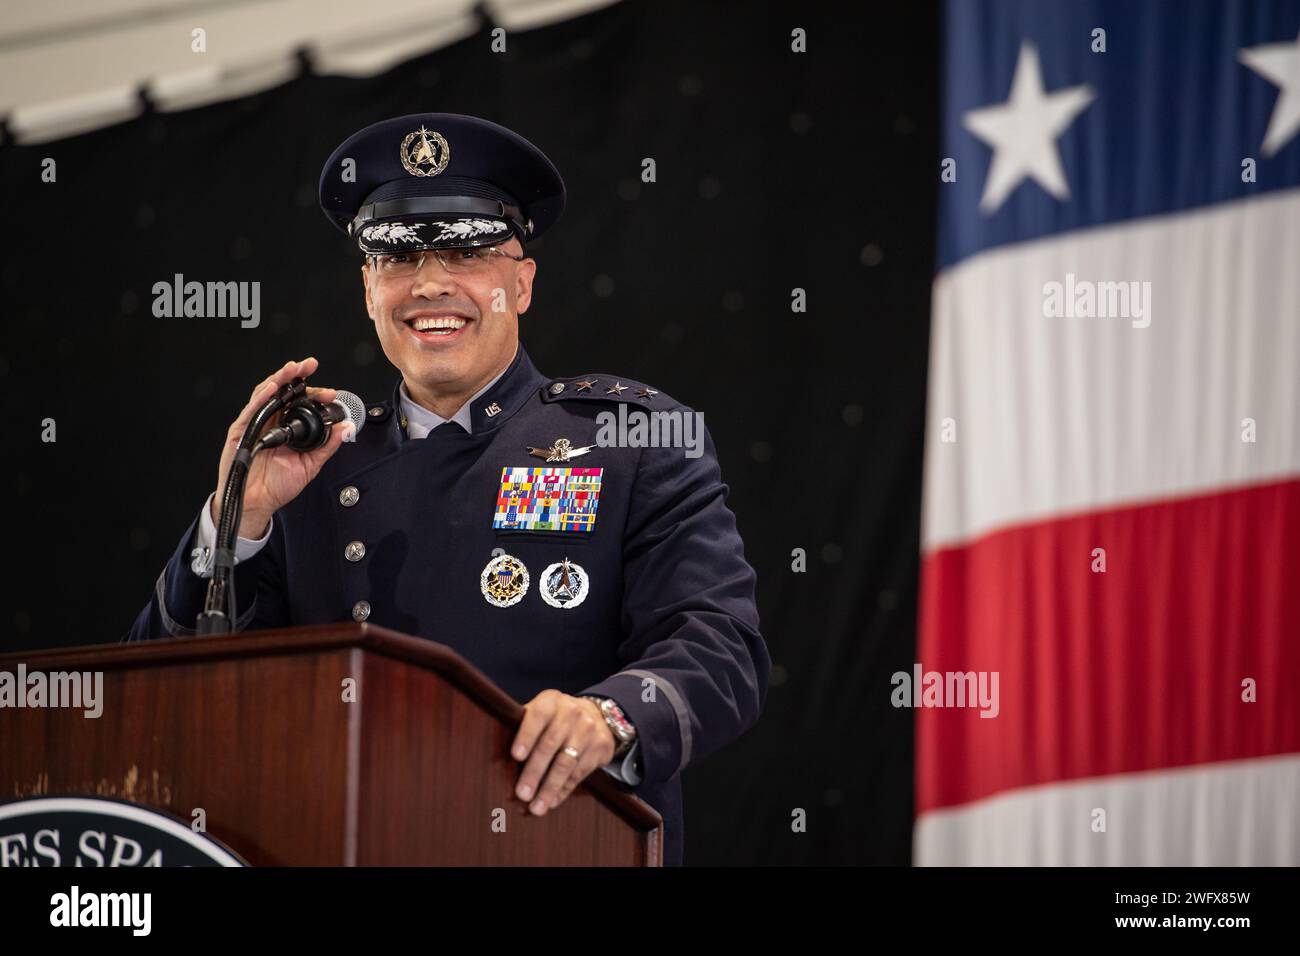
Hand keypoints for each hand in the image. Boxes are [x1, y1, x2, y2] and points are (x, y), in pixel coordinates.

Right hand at [212, 357, 353, 537]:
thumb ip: (327, 445)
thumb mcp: (311, 465)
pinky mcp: (240, 431)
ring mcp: (255, 423)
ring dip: (280, 378)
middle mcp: (272, 421)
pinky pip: (251, 410)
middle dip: (297, 375)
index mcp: (288, 426)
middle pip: (283, 391)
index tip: (331, 394)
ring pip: (266, 393)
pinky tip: (274, 388)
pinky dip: (262, 397)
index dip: (315, 394)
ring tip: (293, 369)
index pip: (301, 402)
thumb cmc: (279, 484)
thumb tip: (347, 427)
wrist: (257, 503)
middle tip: (310, 364)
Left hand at [511, 690, 616, 815]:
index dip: (526, 736)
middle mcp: (571, 713)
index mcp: (551, 701)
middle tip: (522, 793)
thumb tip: (496, 759)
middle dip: (535, 772)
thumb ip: (522, 728)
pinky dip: (563, 790)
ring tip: (537, 807)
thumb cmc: (556, 719)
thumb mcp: (541, 713)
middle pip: (550, 745)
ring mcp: (588, 730)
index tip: (516, 756)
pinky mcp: (600, 747)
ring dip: (550, 788)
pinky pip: (579, 773)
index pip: (537, 716)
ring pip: (566, 764)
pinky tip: (552, 801)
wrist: (597, 715)